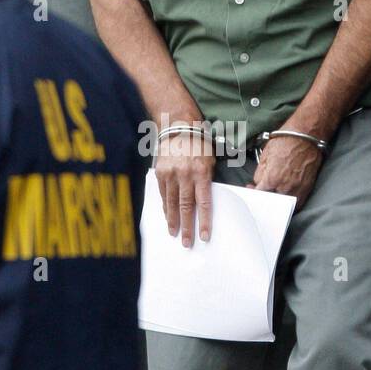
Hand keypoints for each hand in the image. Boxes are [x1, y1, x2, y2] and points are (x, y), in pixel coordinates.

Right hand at [155, 133, 214, 247]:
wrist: (178, 127)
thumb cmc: (199, 144)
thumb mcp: (210, 161)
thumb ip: (207, 181)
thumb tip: (204, 202)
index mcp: (201, 172)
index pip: (203, 202)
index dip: (204, 221)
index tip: (204, 236)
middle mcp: (185, 174)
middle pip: (185, 206)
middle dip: (187, 227)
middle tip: (187, 242)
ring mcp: (170, 174)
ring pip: (171, 203)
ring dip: (173, 220)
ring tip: (174, 233)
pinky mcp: (160, 173)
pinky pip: (163, 194)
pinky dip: (165, 207)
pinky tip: (167, 217)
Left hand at [249, 135, 322, 208]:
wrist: (306, 136)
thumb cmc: (285, 141)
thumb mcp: (265, 155)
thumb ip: (259, 174)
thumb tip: (258, 184)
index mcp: (272, 179)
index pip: (258, 195)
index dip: (253, 193)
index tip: (251, 189)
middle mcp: (285, 187)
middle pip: (271, 203)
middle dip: (264, 198)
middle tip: (261, 191)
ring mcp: (297, 190)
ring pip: (284, 206)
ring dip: (277, 203)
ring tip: (273, 194)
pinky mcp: (307, 189)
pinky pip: (297, 204)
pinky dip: (290, 204)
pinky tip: (285, 196)